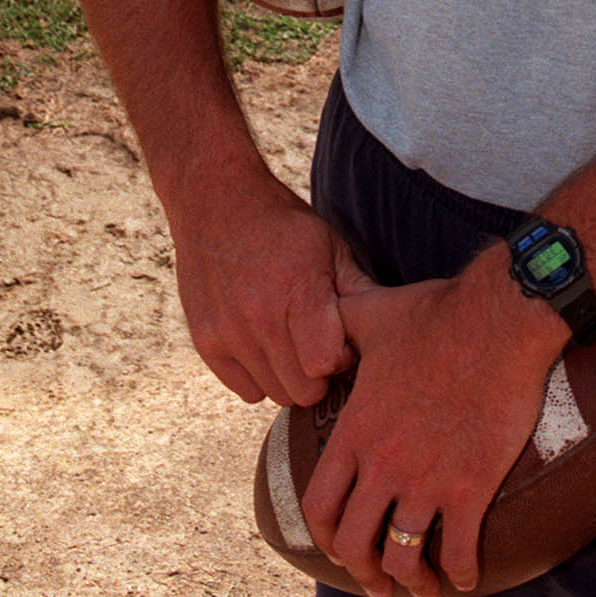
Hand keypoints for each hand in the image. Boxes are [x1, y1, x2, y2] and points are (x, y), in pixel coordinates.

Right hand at [168, 166, 372, 406]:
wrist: (217, 202)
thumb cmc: (282, 225)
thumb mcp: (329, 245)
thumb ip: (357, 291)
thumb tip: (390, 327)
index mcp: (298, 290)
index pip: (325, 363)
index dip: (341, 358)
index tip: (340, 340)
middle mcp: (260, 316)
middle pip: (303, 390)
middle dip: (319, 374)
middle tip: (317, 344)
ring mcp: (229, 332)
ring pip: (275, 394)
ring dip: (290, 376)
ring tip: (291, 340)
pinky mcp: (206, 341)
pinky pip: (247, 391)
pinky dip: (260, 377)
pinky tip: (265, 345)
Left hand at [302, 249, 567, 596]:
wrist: (499, 319)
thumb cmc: (436, 313)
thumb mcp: (372, 313)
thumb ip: (338, 324)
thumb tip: (324, 324)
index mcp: (356, 430)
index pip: (319, 505)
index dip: (324, 536)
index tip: (338, 546)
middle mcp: (383, 464)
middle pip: (354, 544)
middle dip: (363, 570)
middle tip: (378, 581)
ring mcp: (426, 480)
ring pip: (402, 558)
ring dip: (410, 581)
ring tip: (422, 587)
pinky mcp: (470, 486)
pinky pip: (458, 552)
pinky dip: (460, 573)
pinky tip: (467, 576)